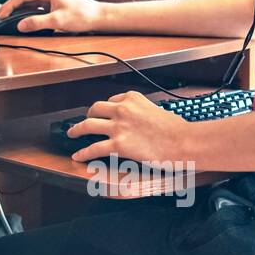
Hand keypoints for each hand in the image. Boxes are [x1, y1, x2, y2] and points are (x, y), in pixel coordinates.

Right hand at [0, 0, 104, 33]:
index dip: (9, 5)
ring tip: (8, 18)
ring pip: (30, 3)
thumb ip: (37, 23)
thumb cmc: (83, 15)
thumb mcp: (57, 21)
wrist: (98, 17)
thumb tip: (21, 25)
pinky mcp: (55, 3)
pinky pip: (37, 7)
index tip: (0, 14)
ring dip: (19, 11)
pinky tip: (24, 20)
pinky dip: (29, 13)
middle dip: (11, 7)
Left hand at [68, 90, 193, 163]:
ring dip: (77, 129)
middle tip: (86, 121)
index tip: (104, 113)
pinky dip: (83, 153)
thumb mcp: (159, 111)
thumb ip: (146, 113)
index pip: (112, 100)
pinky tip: (77, 156)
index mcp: (133, 99)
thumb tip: (145, 121)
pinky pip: (94, 148)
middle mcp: (122, 109)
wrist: (182, 141)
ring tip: (72, 133)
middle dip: (89, 114)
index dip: (107, 108)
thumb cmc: (177, 129)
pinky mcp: (117, 144)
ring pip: (88, 125)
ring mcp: (118, 126)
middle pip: (95, 109)